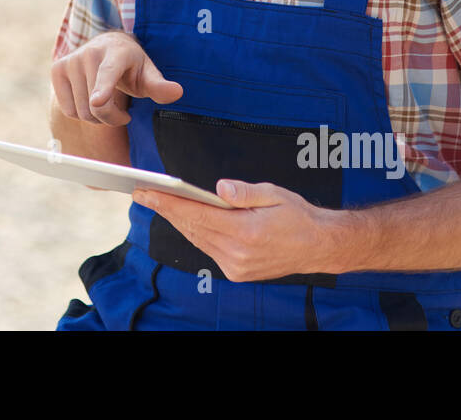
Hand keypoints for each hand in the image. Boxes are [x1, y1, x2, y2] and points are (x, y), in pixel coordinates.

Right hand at [50, 30, 183, 126]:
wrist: (105, 45)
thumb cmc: (130, 65)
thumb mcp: (147, 74)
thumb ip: (159, 86)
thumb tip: (177, 92)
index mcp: (117, 52)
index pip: (109, 73)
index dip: (104, 89)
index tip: (98, 100)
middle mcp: (90, 52)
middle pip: (97, 106)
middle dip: (112, 118)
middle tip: (122, 112)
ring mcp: (70, 60)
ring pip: (82, 112)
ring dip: (97, 118)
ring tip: (107, 104)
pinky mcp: (57, 69)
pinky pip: (68, 110)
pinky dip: (81, 113)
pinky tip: (90, 100)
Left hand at [132, 179, 339, 281]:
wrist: (317, 246)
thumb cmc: (296, 215)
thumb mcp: (274, 193)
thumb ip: (244, 192)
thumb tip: (219, 188)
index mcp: (245, 232)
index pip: (197, 214)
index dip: (168, 202)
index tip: (147, 192)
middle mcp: (237, 254)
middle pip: (191, 227)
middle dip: (165, 209)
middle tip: (143, 193)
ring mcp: (236, 267)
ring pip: (197, 239)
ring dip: (177, 221)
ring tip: (158, 202)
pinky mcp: (237, 273)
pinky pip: (207, 248)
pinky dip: (194, 232)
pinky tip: (184, 218)